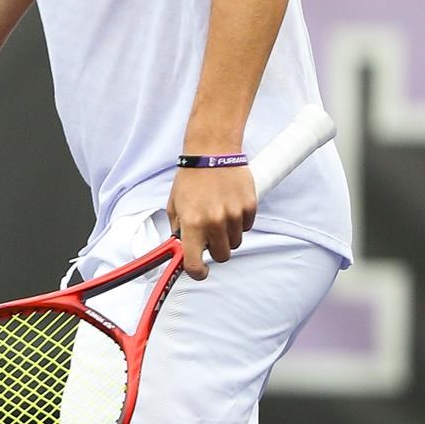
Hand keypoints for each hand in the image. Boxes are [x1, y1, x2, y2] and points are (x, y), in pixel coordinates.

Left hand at [167, 165, 257, 279]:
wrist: (212, 152)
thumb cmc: (191, 178)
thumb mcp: (175, 204)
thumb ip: (178, 229)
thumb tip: (181, 248)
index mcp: (193, 223)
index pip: (195, 263)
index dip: (197, 272)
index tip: (199, 271)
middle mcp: (214, 223)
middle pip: (222, 256)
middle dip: (215, 249)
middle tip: (209, 234)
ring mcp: (234, 216)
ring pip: (235, 242)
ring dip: (227, 235)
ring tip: (219, 214)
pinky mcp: (249, 207)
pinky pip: (246, 227)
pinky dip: (239, 222)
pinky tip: (230, 205)